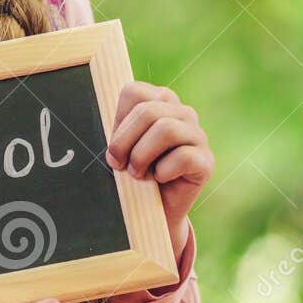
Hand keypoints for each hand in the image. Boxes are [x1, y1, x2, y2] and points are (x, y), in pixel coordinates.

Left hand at [104, 81, 212, 252]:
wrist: (150, 210)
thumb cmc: (131, 171)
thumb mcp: (118, 146)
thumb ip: (114, 128)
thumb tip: (97, 117)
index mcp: (160, 101)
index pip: (134, 92)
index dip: (118, 120)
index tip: (114, 145)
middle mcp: (183, 113)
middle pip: (148, 111)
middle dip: (124, 142)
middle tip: (118, 164)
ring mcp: (198, 135)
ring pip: (166, 130)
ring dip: (142, 157)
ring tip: (138, 173)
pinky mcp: (206, 160)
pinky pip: (183, 157)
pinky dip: (163, 172)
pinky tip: (161, 179)